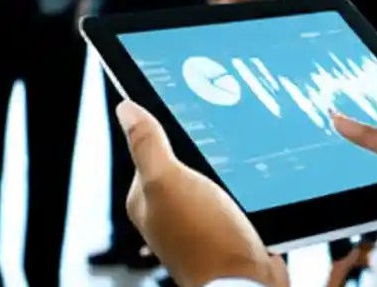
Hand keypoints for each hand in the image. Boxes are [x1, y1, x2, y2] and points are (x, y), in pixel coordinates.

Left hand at [117, 101, 288, 286]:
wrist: (245, 283)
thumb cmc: (203, 239)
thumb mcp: (167, 181)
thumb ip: (147, 145)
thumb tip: (126, 108)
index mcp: (145, 200)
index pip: (151, 151)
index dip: (168, 131)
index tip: (189, 114)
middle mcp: (167, 214)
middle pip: (182, 165)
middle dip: (201, 152)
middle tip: (220, 139)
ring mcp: (196, 224)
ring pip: (209, 182)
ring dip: (224, 172)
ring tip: (239, 163)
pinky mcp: (224, 232)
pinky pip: (230, 200)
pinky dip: (240, 191)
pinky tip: (251, 185)